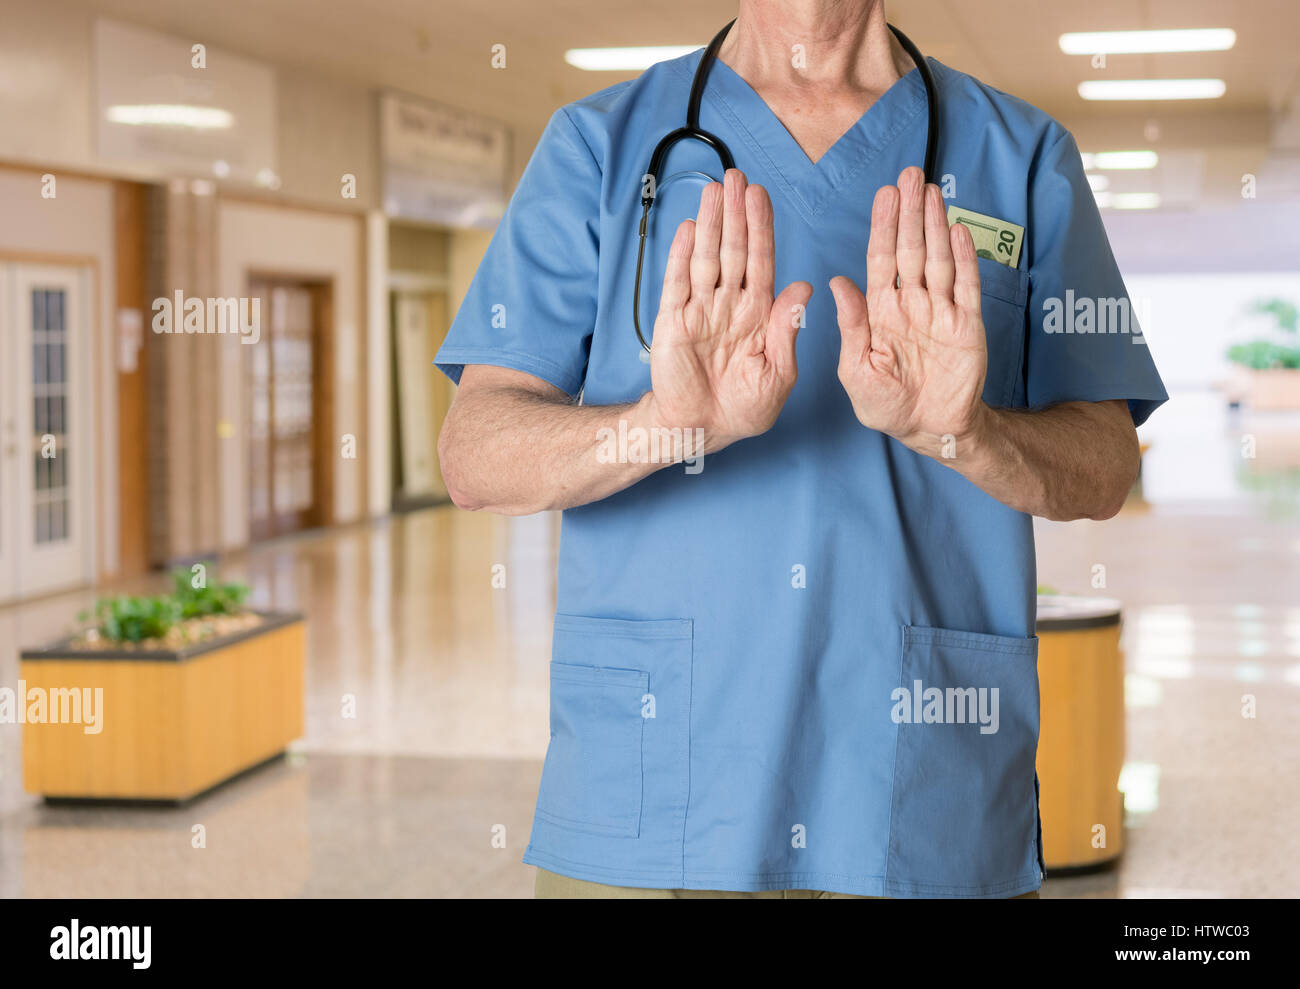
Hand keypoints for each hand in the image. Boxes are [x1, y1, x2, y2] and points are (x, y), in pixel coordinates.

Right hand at [647, 169, 813, 451]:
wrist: (703, 430)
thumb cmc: (745, 408)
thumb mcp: (779, 373)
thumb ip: (787, 329)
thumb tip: (804, 287)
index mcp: (759, 313)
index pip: (762, 260)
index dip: (761, 228)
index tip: (761, 196)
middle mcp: (729, 304)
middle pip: (733, 249)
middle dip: (735, 214)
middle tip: (736, 177)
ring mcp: (700, 310)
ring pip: (706, 258)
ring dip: (709, 224)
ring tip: (713, 191)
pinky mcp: (673, 321)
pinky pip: (676, 282)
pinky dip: (681, 256)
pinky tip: (686, 228)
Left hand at [830, 166, 988, 457]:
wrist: (927, 430)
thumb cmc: (885, 405)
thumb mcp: (856, 369)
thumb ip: (850, 325)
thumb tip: (836, 281)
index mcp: (879, 312)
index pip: (881, 260)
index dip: (882, 227)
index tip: (883, 195)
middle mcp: (910, 304)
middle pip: (910, 250)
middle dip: (909, 214)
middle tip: (909, 175)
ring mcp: (940, 311)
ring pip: (937, 259)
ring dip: (935, 225)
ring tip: (931, 191)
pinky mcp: (967, 324)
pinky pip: (966, 285)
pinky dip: (964, 258)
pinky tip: (957, 230)